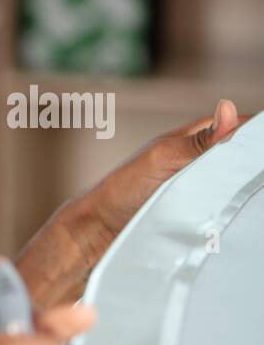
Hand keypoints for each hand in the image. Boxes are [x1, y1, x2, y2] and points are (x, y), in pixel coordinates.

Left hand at [17, 99, 250, 307]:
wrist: (97, 233)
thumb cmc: (122, 191)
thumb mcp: (162, 159)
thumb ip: (198, 141)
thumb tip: (229, 111)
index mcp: (194, 140)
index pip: (241, 129)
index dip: (256, 136)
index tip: (263, 155)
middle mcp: (199, 161)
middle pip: (241, 156)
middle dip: (253, 166)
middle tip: (260, 184)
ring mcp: (199, 187)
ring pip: (235, 183)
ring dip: (246, 189)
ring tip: (257, 196)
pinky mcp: (195, 213)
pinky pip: (224, 207)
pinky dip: (234, 210)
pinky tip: (242, 215)